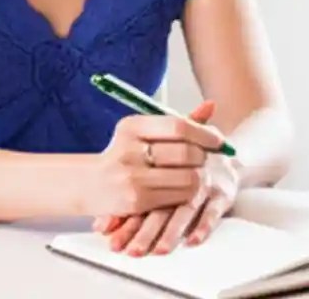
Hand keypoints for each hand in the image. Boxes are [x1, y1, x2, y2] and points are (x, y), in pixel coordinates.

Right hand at [94, 101, 239, 255]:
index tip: (219, 141)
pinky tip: (183, 189)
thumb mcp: (145, 133)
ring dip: (199, 177)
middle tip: (204, 159)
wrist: (89, 184)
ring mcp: (132, 177)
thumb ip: (179, 122)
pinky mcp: (136, 201)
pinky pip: (179, 197)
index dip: (205, 134)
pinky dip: (188, 193)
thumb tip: (212, 106)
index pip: (179, 127)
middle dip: (203, 157)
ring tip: (196, 174)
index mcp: (133, 126)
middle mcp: (129, 149)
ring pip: (188, 178)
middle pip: (186, 153)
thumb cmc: (124, 155)